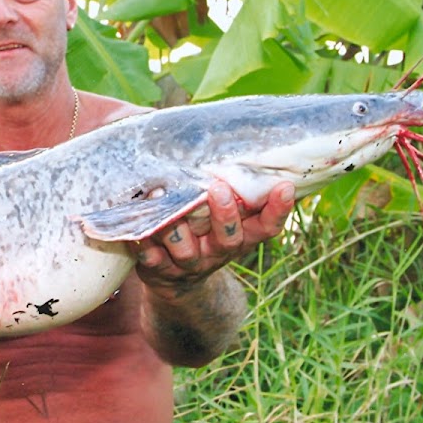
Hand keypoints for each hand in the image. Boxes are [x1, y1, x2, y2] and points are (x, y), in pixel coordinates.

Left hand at [132, 181, 294, 291]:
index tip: (284, 186)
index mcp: (239, 238)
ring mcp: (189, 264)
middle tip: (219, 189)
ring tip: (165, 202)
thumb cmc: (202, 232)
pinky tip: (138, 232)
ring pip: (185, 250)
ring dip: (176, 228)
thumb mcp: (220, 216)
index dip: (278, 210)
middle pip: (229, 239)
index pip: (266, 227)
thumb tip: (230, 141)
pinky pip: (151, 259)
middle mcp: (217, 252)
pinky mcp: (159, 270)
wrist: (176, 281)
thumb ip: (229, 191)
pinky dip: (145, 246)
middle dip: (225, 215)